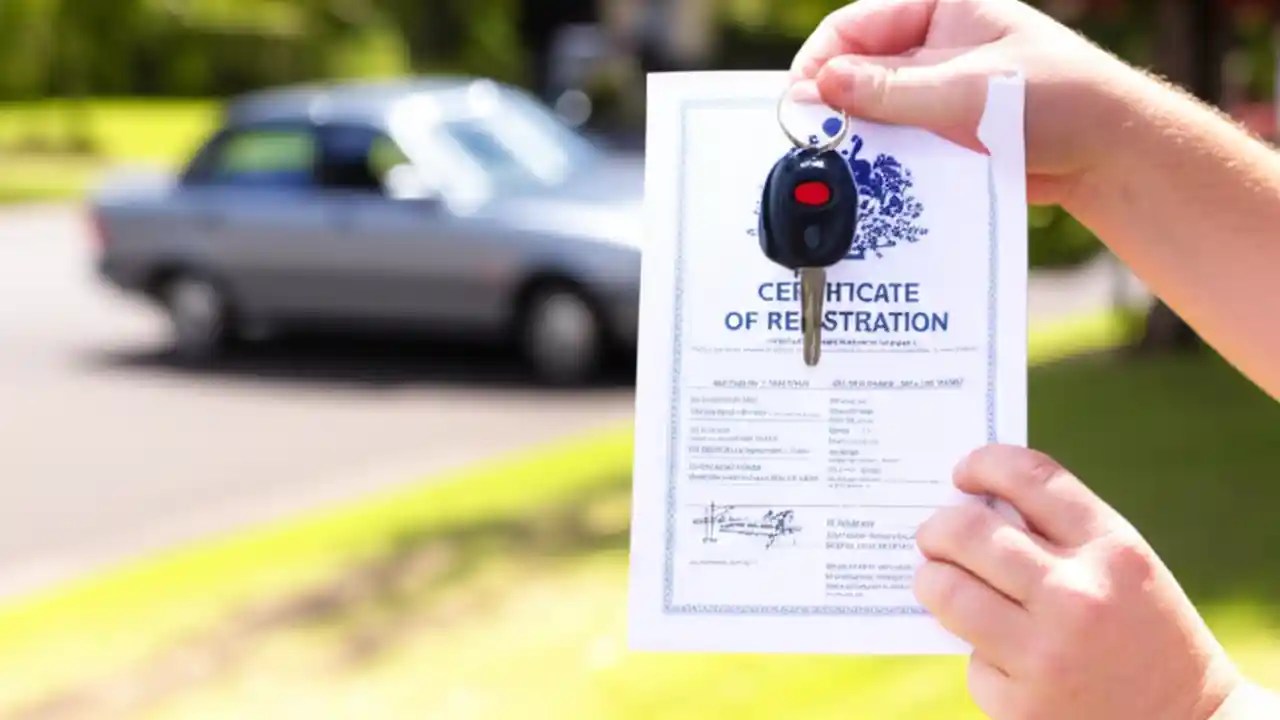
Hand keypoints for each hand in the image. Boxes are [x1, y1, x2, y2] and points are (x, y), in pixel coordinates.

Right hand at [791, 0, 1139, 205]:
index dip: (821, 60)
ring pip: (869, 109)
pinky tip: (862, 178)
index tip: (800, 101)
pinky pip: (892, 140)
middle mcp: (930, 43)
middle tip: (807, 139)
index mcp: (940, 6)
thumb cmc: (1058, 99)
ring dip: (851, 135)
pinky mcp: (940, 130)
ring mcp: (934, 89)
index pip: (856, 24)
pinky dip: (875, 157)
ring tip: (831, 163)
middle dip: (830, 103)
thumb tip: (821, 86)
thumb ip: (893, 90)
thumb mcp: (969, 90)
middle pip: (855, 68)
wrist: (1109, 154)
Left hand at [914, 445, 1240, 719]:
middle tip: (931, 535)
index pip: (1029, 477)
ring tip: (935, 582)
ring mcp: (1044, 654)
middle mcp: (1076, 596)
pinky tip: (1006, 661)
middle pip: (968, 531)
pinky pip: (972, 661)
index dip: (984, 463)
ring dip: (930, 581)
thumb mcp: (1125, 571)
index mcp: (1110, 550)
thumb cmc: (1145, 636)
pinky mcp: (1021, 705)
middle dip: (936, 528)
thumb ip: (1062, 536)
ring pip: (947, 591)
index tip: (963, 473)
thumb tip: (973, 508)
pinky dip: (980, 657)